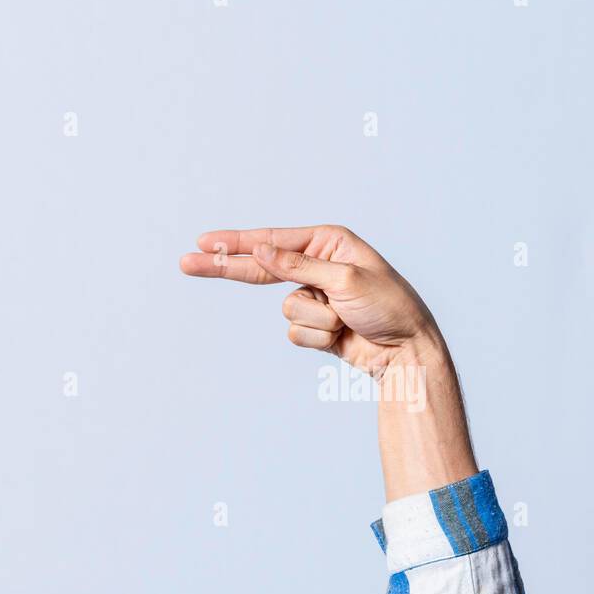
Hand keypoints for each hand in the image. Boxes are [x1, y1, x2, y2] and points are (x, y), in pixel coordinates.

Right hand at [179, 225, 441, 372]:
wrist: (408, 352)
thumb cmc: (389, 308)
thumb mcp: (346, 281)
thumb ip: (299, 267)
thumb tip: (261, 251)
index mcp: (328, 244)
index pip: (271, 242)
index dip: (235, 244)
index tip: (203, 242)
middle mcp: (318, 266)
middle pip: (260, 268)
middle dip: (227, 268)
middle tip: (186, 262)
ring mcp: (316, 297)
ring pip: (286, 310)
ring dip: (314, 321)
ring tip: (345, 320)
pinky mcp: (317, 326)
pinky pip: (296, 333)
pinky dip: (317, 338)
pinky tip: (342, 335)